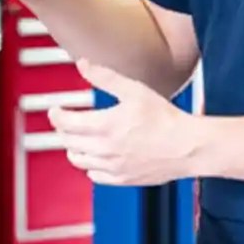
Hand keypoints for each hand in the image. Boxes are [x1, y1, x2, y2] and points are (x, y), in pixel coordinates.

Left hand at [48, 58, 198, 186]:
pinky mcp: (122, 180)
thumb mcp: (134, 89)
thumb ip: (105, 77)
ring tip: (78, 138)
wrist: (188, 146)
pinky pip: (95, 176)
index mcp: (105, 126)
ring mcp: (113, 167)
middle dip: (63, 130)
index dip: (55, 115)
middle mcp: (105, 149)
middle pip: (68, 142)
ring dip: (73, 148)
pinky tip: (98, 156)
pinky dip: (90, 166)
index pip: (65, 123)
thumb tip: (82, 64)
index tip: (55, 110)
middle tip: (65, 122)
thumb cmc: (164, 118)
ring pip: (78, 161)